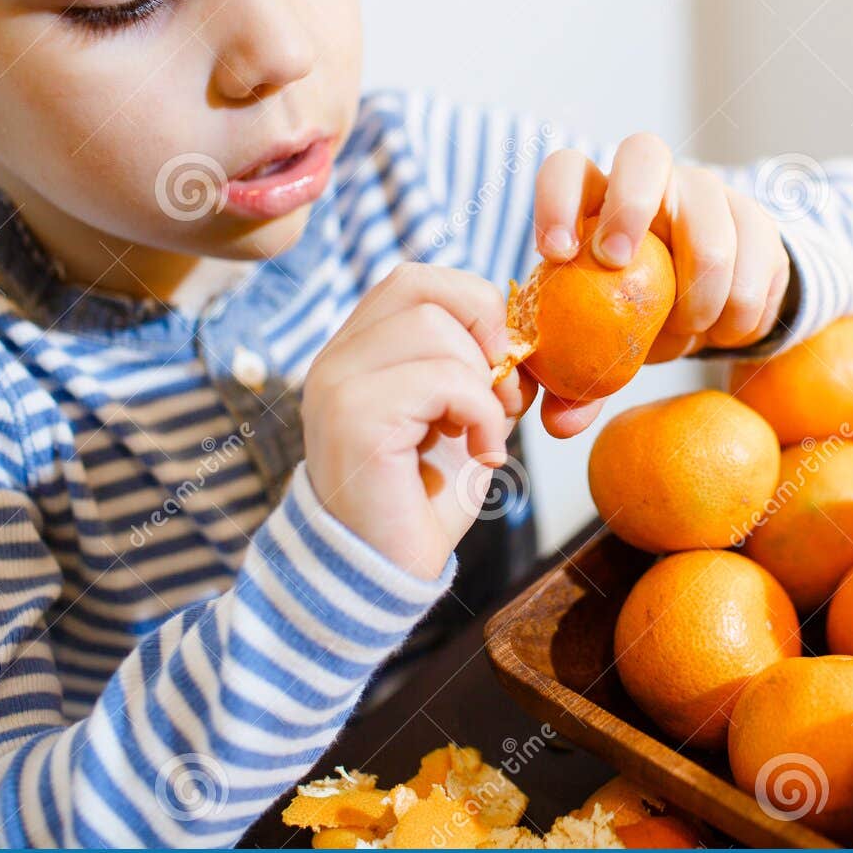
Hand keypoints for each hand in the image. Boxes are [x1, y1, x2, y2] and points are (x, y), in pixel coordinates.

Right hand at [301, 263, 535, 578]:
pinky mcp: (355, 419)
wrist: (384, 573)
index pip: (414, 280)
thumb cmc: (421, 499)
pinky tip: (482, 456)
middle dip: (484, 332)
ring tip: (483, 434)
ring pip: (435, 330)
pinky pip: (443, 380)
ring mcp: (337, 385)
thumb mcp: (459, 417)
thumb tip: (517, 330)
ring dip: (482, 383)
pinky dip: (482, 415)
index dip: (473, 304)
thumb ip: (475, 367)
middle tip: (502, 392)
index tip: (501, 361)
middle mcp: (335, 360)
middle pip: (423, 288)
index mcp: (356, 351)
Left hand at [528, 132, 789, 437]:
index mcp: (599, 200)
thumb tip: (559, 424)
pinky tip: (727, 330)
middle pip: (644, 151)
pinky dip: (742, 312)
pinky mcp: (761, 221)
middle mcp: (654, 181)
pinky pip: (759, 263)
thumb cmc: (636, 320)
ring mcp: (711, 194)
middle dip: (630, 204)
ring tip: (691, 330)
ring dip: (701, 291)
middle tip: (617, 265)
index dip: (557, 200)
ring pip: (714, 220)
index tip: (556, 253)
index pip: (569, 171)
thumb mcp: (603, 349)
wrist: (714, 308)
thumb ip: (579, 383)